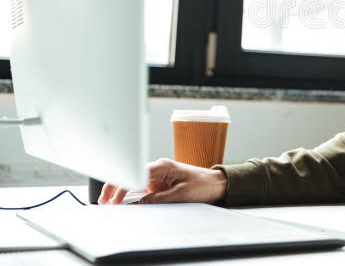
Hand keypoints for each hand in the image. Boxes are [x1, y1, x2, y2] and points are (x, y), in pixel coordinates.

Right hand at [98, 158, 227, 204]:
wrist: (216, 184)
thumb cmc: (203, 185)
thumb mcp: (180, 195)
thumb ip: (158, 198)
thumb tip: (140, 203)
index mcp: (162, 166)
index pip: (134, 172)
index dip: (121, 185)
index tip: (112, 198)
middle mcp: (157, 169)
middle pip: (129, 174)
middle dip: (114, 186)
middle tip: (103, 200)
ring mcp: (157, 176)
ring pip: (132, 181)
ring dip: (121, 190)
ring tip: (108, 202)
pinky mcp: (159, 183)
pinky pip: (140, 187)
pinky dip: (130, 194)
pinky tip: (122, 201)